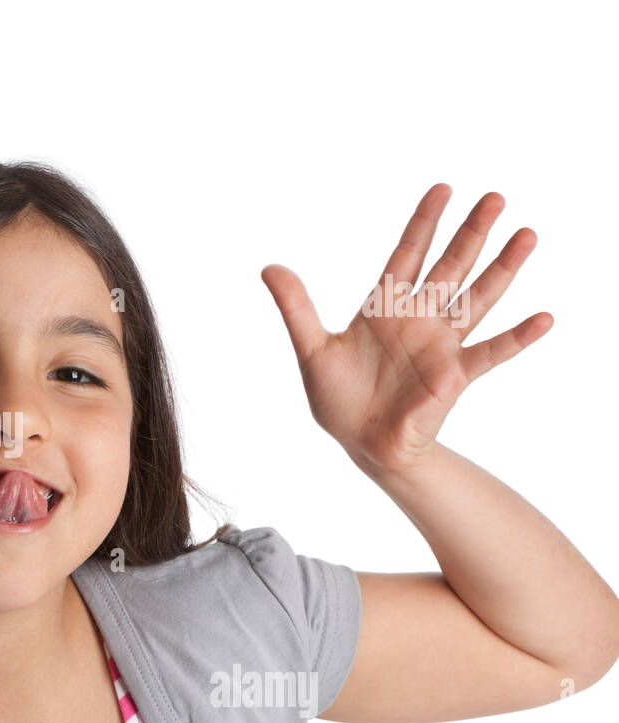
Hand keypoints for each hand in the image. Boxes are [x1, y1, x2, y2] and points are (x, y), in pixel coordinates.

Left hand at [260, 184, 551, 475]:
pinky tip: (545, 318)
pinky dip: (518, 337)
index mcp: (385, 306)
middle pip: (451, 267)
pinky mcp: (454, 376)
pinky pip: (491, 353)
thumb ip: (296, 308)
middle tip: (494, 197)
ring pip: (477, 298)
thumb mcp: (312, 349)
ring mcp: (441, 344)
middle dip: (471, 233)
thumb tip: (269, 267)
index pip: (408, 253)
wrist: (361, 443)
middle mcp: (419, 318)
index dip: (424, 223)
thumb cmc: (339, 398)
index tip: (442, 188)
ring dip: (502, 269)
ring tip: (527, 234)